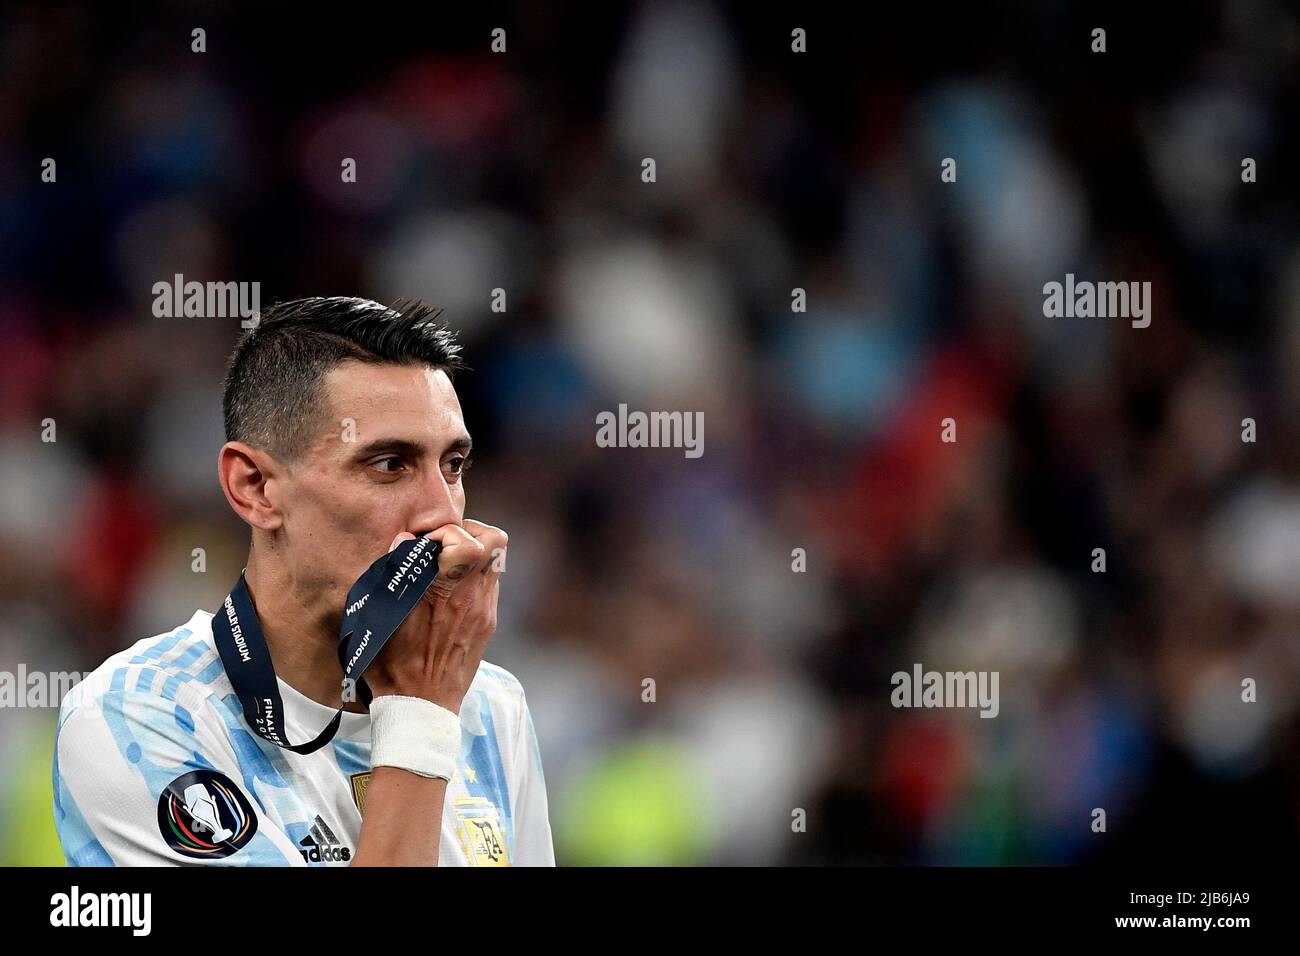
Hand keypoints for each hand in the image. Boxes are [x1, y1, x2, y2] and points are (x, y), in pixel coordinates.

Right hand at [363, 520, 506, 714]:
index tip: (426, 542)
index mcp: (443, 593)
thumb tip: (405, 541)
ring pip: (496, 560)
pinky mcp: (489, 623)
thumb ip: (392, 573)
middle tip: (444, 543)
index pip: (466, 541)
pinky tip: (450, 588)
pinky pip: (490, 583)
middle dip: (469, 531)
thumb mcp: (378, 615)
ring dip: (474, 552)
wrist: (421, 706)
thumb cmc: (392, 664)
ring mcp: (485, 610)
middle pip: (495, 540)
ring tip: (447, 562)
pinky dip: (474, 575)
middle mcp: (471, 598)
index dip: (446, 531)